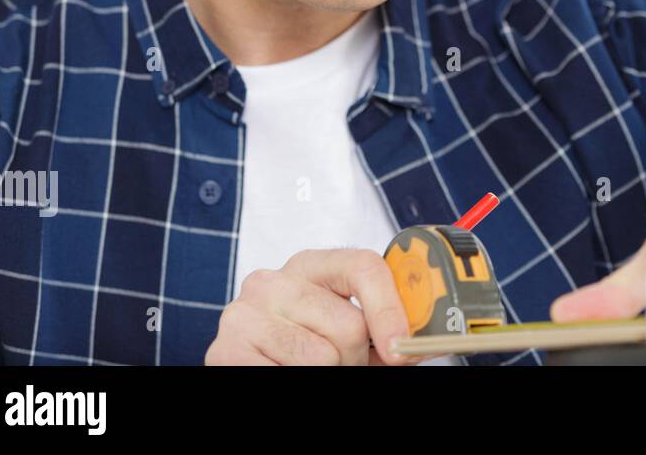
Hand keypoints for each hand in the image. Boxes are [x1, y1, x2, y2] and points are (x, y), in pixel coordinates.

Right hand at [205, 248, 435, 365]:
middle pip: (348, 323)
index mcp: (311, 265)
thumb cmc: (306, 345)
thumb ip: (384, 327)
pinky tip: (284, 370)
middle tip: (343, 364)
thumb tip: (420, 341)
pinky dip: (296, 381)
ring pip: (321, 355)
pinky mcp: (225, 349)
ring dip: (329, 373)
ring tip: (311, 367)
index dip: (390, 309)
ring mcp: (244, 313)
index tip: (401, 347)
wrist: (252, 364)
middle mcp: (274, 280)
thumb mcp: (346, 327)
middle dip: (356, 357)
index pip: (363, 266)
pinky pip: (287, 374)